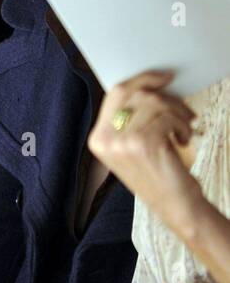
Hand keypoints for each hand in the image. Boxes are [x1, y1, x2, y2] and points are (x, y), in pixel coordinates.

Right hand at [88, 71, 202, 231]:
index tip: (164, 77)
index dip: (141, 80)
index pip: (115, 93)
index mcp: (98, 138)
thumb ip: (131, 120)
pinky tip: (183, 139)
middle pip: (136, 94)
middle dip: (166, 98)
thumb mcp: (133, 147)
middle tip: (183, 111)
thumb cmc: (160, 174)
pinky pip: (167, 117)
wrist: (175, 205)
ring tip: (184, 128)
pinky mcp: (144, 144)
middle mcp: (105, 139)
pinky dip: (182, 125)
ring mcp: (122, 142)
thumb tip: (151, 87)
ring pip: (155, 104)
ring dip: (178, 113)